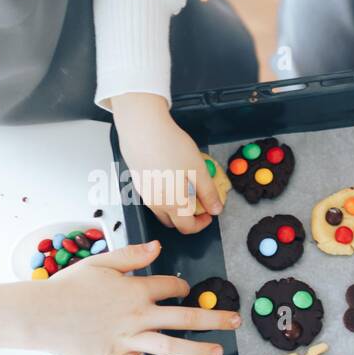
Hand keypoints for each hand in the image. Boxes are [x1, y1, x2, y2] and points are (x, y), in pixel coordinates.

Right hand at [36, 242, 238, 354]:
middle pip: (185, 317)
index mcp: (136, 289)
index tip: (187, 291)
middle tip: (235, 321)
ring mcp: (129, 338)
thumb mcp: (99, 262)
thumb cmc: (67, 287)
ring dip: (199, 350)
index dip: (184, 288)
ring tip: (219, 352)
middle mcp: (138, 314)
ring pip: (172, 346)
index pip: (173, 287)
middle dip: (214, 319)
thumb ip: (131, 255)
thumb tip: (158, 247)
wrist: (38, 312)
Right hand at [112, 92, 221, 234]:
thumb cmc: (170, 146)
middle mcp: (155, 203)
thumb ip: (208, 193)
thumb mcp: (198, 170)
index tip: (210, 212)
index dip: (201, 224)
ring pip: (162, 211)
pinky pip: (153, 198)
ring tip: (186, 188)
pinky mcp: (137, 182)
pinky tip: (170, 178)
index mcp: (172, 204)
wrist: (141, 127)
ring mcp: (144, 193)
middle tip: (199, 202)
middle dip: (188, 218)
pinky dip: (165, 196)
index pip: (187, 227)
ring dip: (176, 208)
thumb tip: (216, 209)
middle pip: (173, 222)